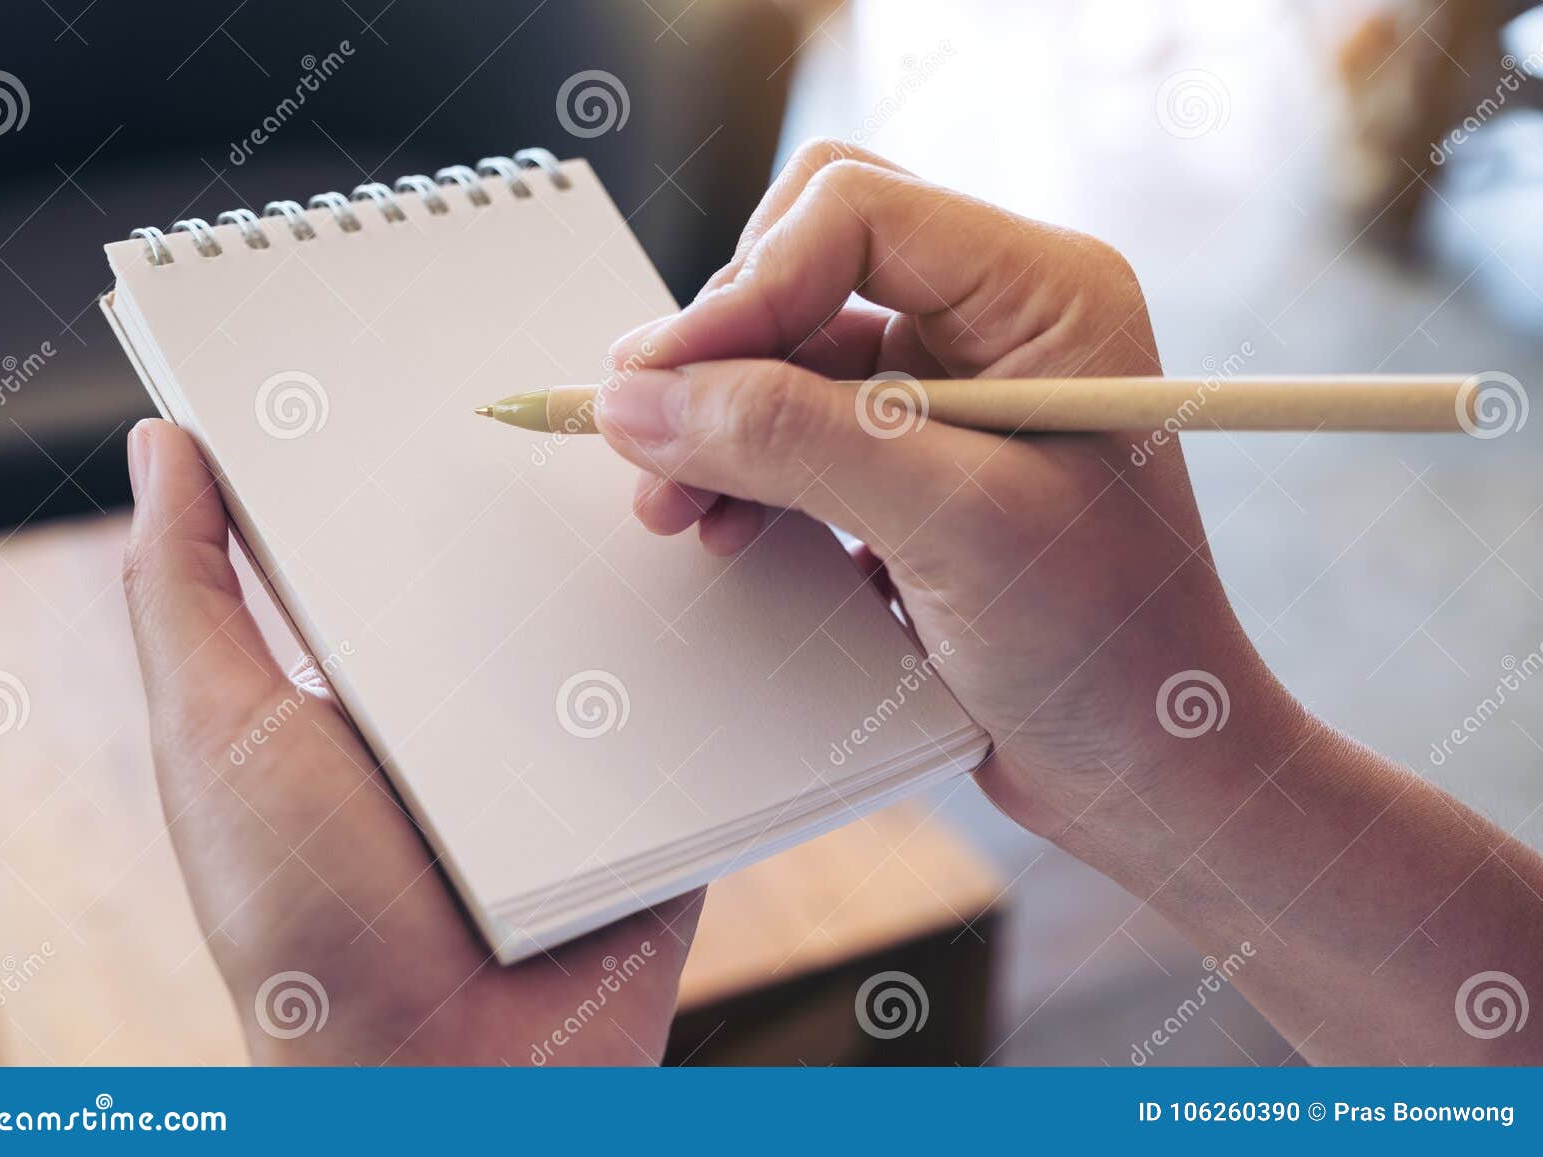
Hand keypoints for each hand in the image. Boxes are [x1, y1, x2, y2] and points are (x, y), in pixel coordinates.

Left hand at [122, 419, 698, 1065]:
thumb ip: (188, 593)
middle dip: (556, 476)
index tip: (448, 335)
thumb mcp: (220, 734)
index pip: (399, 529)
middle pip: (522, 560)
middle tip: (604, 358)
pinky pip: (699, 702)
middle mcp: (474, 702)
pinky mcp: (656, 793)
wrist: (451, 1081)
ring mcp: (573, 748)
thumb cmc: (307, 918)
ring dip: (655, 547)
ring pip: (623, 614)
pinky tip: (757, 550)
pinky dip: (724, 642)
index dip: (414, 442)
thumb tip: (161, 443)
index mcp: (370, 677)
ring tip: (699, 435)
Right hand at [594, 141, 1297, 839]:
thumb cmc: (1108, 650)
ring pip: (790, 350)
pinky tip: (726, 524)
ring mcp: (957, 387)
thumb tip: (639, 398)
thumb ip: (790, 442)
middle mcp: (1000, 318)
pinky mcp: (920, 457)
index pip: (853, 213)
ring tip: (673, 505)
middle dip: (721, 354)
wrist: (1145, 770)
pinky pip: (800, 423)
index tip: (662, 381)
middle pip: (806, 266)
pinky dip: (748, 467)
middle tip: (648, 441)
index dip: (744, 287)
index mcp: (1045, 293)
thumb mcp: (949, 526)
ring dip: (719, 419)